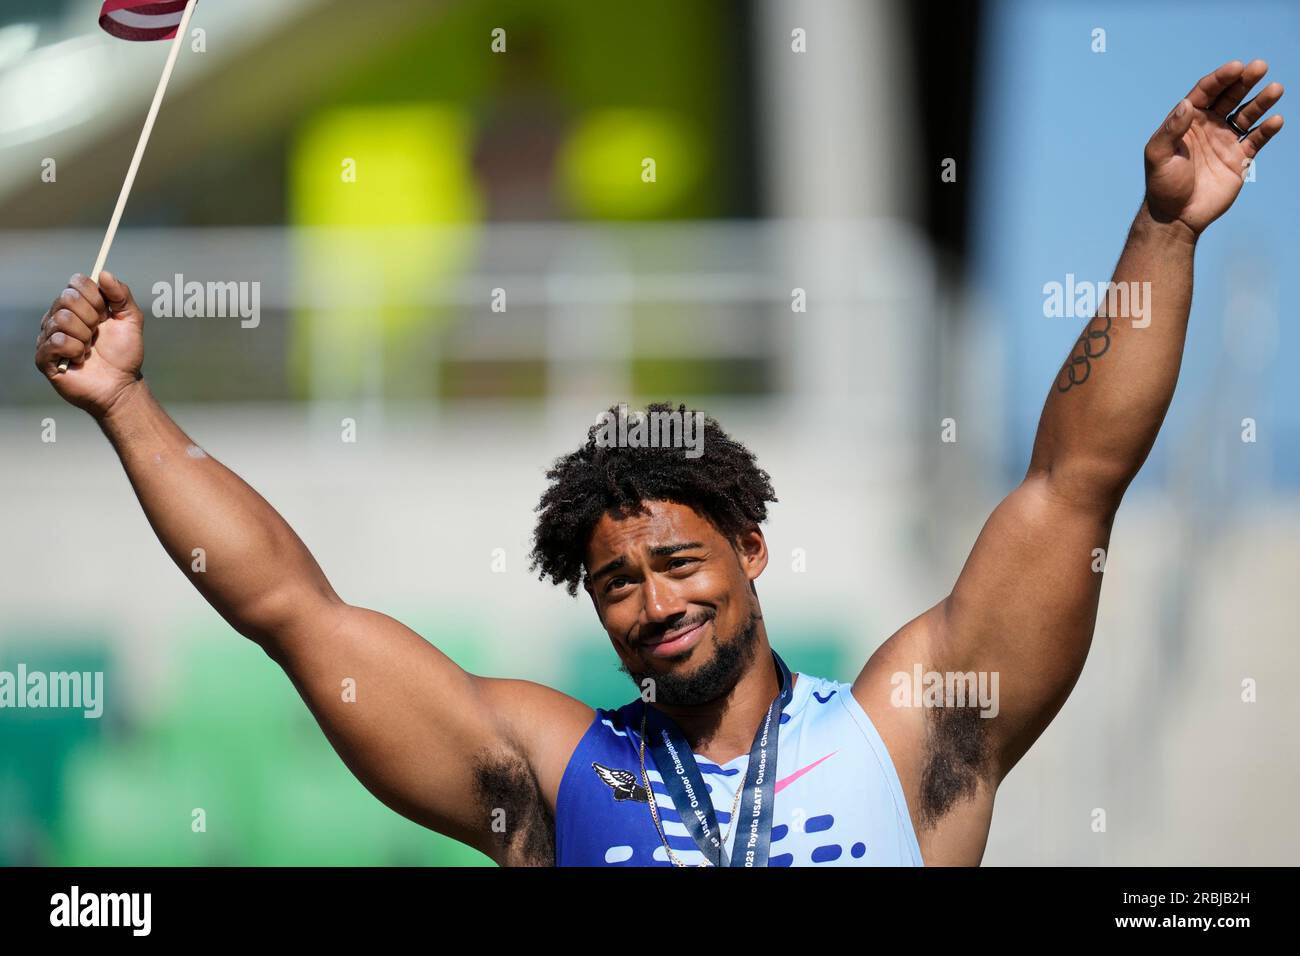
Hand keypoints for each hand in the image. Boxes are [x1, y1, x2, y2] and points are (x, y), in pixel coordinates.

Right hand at [34, 272, 145, 418]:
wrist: (121, 385)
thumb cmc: (125, 354)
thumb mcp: (131, 320)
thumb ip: (121, 295)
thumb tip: (104, 273)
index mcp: (79, 305)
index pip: (76, 282)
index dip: (94, 296)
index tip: (105, 313)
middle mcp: (59, 317)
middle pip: (66, 298)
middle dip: (91, 317)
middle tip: (97, 333)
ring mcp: (49, 336)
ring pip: (61, 319)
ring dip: (84, 336)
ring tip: (89, 348)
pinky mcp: (44, 357)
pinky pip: (55, 340)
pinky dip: (74, 350)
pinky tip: (80, 359)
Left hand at [1144, 59, 1284, 236]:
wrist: (1176, 216)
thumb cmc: (1162, 185)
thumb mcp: (1158, 155)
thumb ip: (1171, 130)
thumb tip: (1185, 104)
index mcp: (1186, 121)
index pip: (1205, 92)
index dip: (1220, 78)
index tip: (1236, 67)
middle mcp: (1207, 126)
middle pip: (1229, 97)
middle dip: (1244, 81)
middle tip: (1260, 66)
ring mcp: (1224, 140)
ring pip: (1247, 114)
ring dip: (1261, 101)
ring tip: (1276, 89)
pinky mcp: (1239, 158)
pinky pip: (1256, 139)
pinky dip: (1267, 129)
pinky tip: (1276, 120)